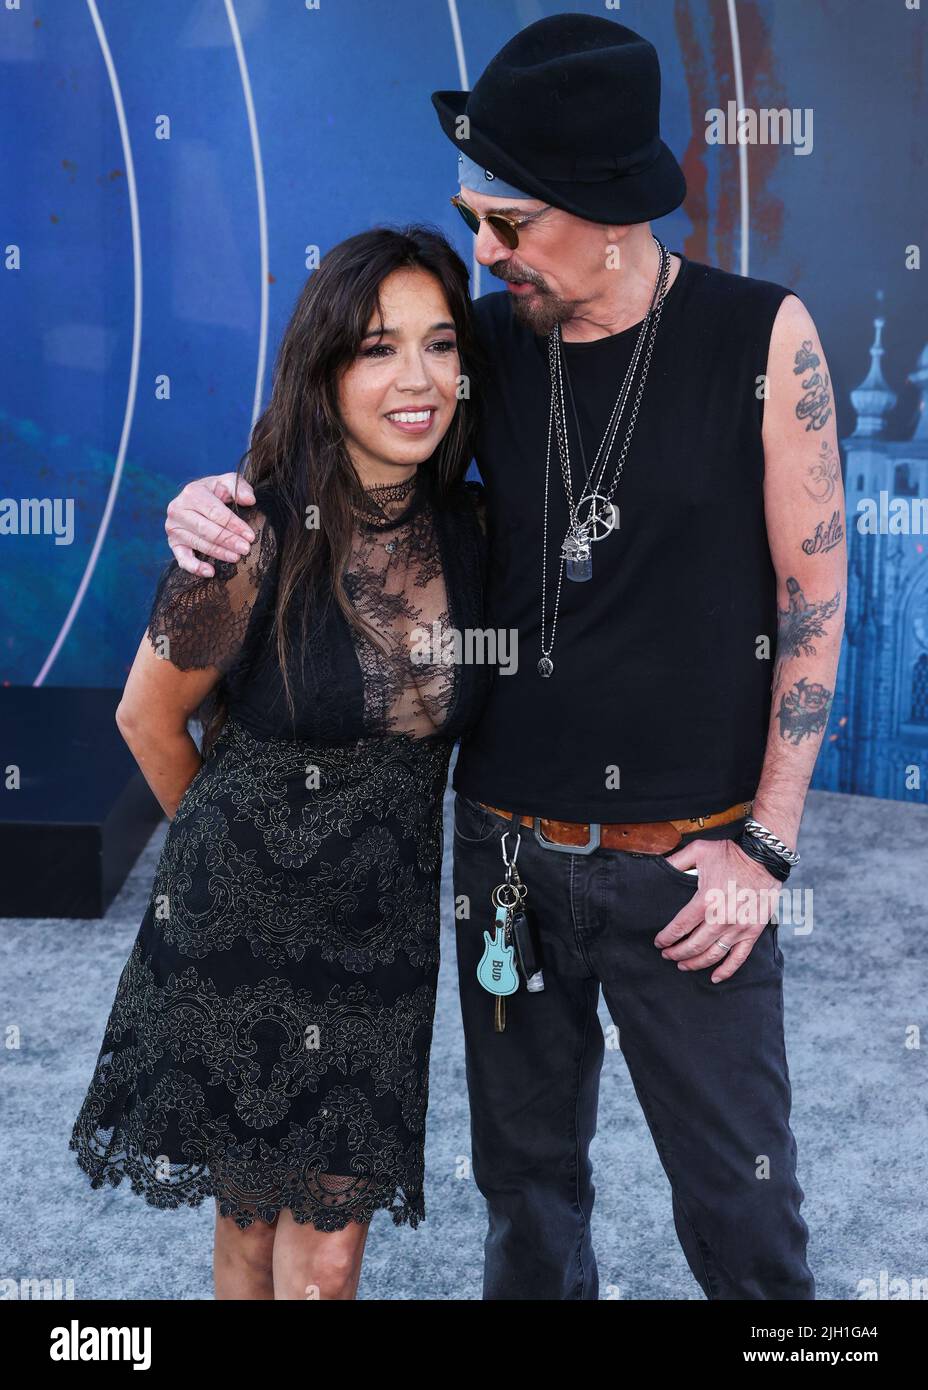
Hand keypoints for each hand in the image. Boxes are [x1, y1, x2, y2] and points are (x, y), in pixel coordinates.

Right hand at [165, 473, 257, 575]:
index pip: (216, 513)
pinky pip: (182, 559)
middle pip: (207, 530)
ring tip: (236, 557)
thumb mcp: (227, 483)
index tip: (250, 536)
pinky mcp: (173, 543)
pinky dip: (195, 567)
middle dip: (228, 541)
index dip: (234, 525)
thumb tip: (249, 500)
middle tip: (246, 549)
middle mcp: (178, 510)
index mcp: (192, 493)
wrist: (196, 500)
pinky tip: (211, 572)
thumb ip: (239, 487)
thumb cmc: (215, 492)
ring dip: (219, 553)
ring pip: (199, 544)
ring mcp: (173, 528)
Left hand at [653, 838, 781, 981]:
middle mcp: (721, 919)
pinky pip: (739, 957)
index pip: (679, 927)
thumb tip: (656, 866)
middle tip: (667, 955)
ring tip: (683, 965)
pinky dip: (726, 970)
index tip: (659, 943)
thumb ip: (676, 861)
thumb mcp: (698, 851)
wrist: (764, 857)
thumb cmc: (731, 853)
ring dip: (695, 963)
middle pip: (693, 945)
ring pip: (712, 955)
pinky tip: (714, 977)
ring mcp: (738, 928)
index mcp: (705, 901)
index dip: (666, 938)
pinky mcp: (753, 931)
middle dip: (677, 953)